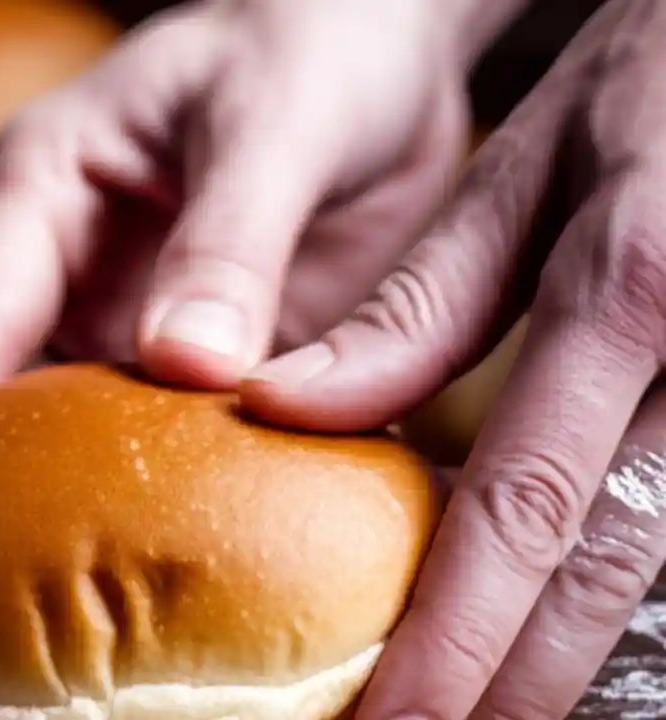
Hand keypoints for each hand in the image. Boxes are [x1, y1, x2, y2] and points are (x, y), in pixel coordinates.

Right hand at [0, 0, 517, 562]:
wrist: (383, 48)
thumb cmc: (305, 41)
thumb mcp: (272, 116)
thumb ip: (232, 234)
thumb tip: (187, 364)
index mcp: (50, 185)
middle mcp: (74, 263)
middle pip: (3, 393)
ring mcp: (136, 315)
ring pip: (87, 428)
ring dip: (83, 508)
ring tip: (47, 608)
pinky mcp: (204, 351)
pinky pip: (178, 434)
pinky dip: (179, 491)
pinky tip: (183, 557)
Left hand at [241, 2, 665, 716]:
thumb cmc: (649, 79)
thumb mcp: (528, 170)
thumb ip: (419, 304)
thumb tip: (287, 408)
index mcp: (626, 293)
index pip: (519, 507)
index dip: (454, 637)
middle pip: (610, 571)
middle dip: (518, 688)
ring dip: (578, 664)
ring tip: (491, 718)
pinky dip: (641, 591)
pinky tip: (572, 640)